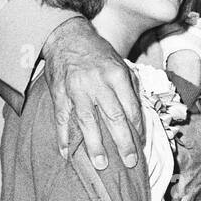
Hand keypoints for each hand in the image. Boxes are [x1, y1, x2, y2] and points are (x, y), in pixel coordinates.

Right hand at [43, 16, 142, 169]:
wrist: (66, 36)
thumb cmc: (96, 52)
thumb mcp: (119, 63)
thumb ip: (128, 87)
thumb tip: (136, 115)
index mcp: (116, 74)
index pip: (131, 107)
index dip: (138, 127)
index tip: (141, 143)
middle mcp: (97, 82)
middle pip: (113, 117)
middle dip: (123, 142)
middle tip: (129, 161)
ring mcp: (76, 89)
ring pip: (87, 122)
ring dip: (94, 145)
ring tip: (101, 164)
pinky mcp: (59, 94)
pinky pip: (62, 119)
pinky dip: (64, 137)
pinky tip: (67, 153)